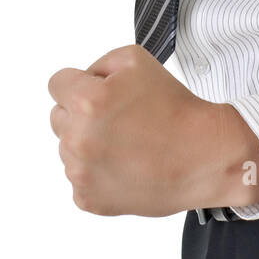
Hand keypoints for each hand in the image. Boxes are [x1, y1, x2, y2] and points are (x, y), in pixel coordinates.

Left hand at [47, 45, 258, 216]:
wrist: (202, 156)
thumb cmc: (174, 108)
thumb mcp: (135, 59)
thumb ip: (98, 65)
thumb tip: (82, 82)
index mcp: (87, 101)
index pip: (56, 84)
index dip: (78, 83)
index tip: (96, 92)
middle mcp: (78, 138)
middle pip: (58, 117)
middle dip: (80, 113)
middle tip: (116, 117)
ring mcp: (81, 173)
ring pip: (68, 148)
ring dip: (87, 143)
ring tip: (125, 143)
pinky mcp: (88, 199)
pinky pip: (79, 177)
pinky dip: (96, 172)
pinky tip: (124, 165)